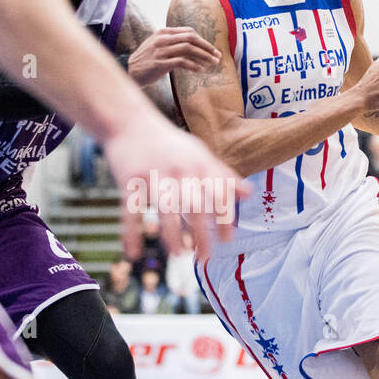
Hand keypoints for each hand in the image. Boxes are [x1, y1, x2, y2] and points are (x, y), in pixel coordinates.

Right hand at [104, 117, 249, 261]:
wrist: (129, 121)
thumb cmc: (168, 144)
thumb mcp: (198, 154)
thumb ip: (222, 175)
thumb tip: (249, 194)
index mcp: (199, 164)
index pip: (218, 194)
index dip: (224, 218)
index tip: (227, 240)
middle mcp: (179, 169)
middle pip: (194, 205)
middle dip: (201, 233)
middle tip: (204, 257)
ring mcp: (153, 174)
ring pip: (165, 209)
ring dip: (172, 234)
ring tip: (179, 254)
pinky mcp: (129, 179)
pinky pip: (130, 210)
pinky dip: (131, 233)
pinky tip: (133, 253)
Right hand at [127, 27, 221, 84]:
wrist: (129, 71)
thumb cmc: (146, 61)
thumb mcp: (157, 46)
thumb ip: (172, 43)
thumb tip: (192, 47)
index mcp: (163, 32)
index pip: (189, 32)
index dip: (203, 40)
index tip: (212, 50)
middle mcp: (162, 39)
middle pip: (191, 38)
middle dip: (207, 47)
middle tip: (217, 56)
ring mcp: (161, 51)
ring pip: (188, 49)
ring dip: (204, 56)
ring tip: (213, 64)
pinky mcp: (160, 63)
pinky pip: (182, 62)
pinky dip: (194, 66)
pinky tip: (200, 71)